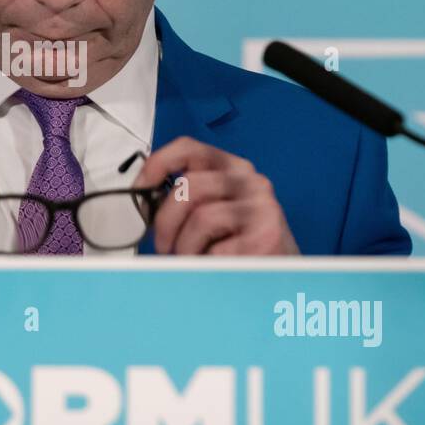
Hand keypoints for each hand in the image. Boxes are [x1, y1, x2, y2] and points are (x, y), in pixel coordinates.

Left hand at [132, 136, 298, 255]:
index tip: (140, 188)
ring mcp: (262, 207)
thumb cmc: (241, 244)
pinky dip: (207, 264)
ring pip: (201, 218)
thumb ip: (187, 199)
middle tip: (163, 245)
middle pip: (190, 186)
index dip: (158, 164)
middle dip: (166, 221)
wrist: (284, 276)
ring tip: (191, 260)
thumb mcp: (216, 211)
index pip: (189, 148)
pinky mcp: (268, 236)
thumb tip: (144, 200)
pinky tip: (218, 268)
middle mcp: (250, 181)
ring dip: (185, 247)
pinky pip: (218, 249)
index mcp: (233, 168)